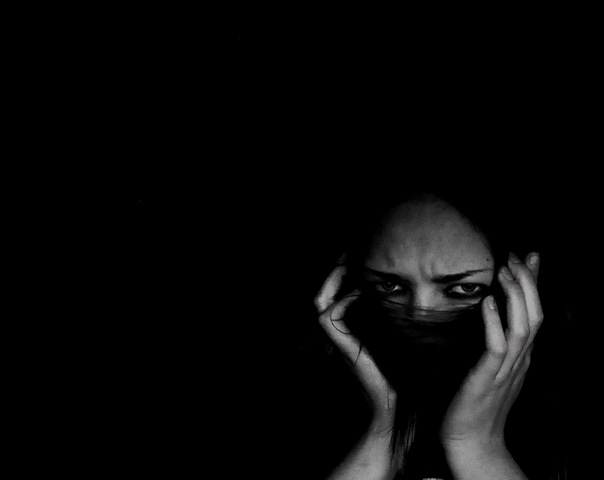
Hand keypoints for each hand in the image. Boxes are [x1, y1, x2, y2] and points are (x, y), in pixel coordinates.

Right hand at [315, 261, 396, 434]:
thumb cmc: (400, 370)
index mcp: (349, 324)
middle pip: (322, 290)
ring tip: (352, 265)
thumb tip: (408, 285)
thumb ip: (392, 311)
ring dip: (334, 280)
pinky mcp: (343, 345)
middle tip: (351, 251)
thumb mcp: (397, 333)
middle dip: (335, 269)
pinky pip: (330, 314)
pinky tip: (365, 291)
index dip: (341, 270)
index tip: (358, 252)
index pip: (334, 289)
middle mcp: (340, 329)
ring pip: (320, 300)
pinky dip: (346, 299)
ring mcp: (339, 337)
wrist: (394, 403)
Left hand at [440, 252, 542, 476]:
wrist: (471, 439)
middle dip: (528, 283)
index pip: (535, 312)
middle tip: (516, 256)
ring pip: (522, 327)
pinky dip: (494, 322)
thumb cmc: (476, 399)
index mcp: (521, 355)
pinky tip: (489, 301)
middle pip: (535, 315)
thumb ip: (496, 336)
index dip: (535, 283)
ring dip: (516, 297)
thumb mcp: (491, 363)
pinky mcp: (487, 378)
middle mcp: (519, 359)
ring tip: (505, 271)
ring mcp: (506, 369)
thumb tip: (494, 309)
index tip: (529, 255)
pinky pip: (496, 346)